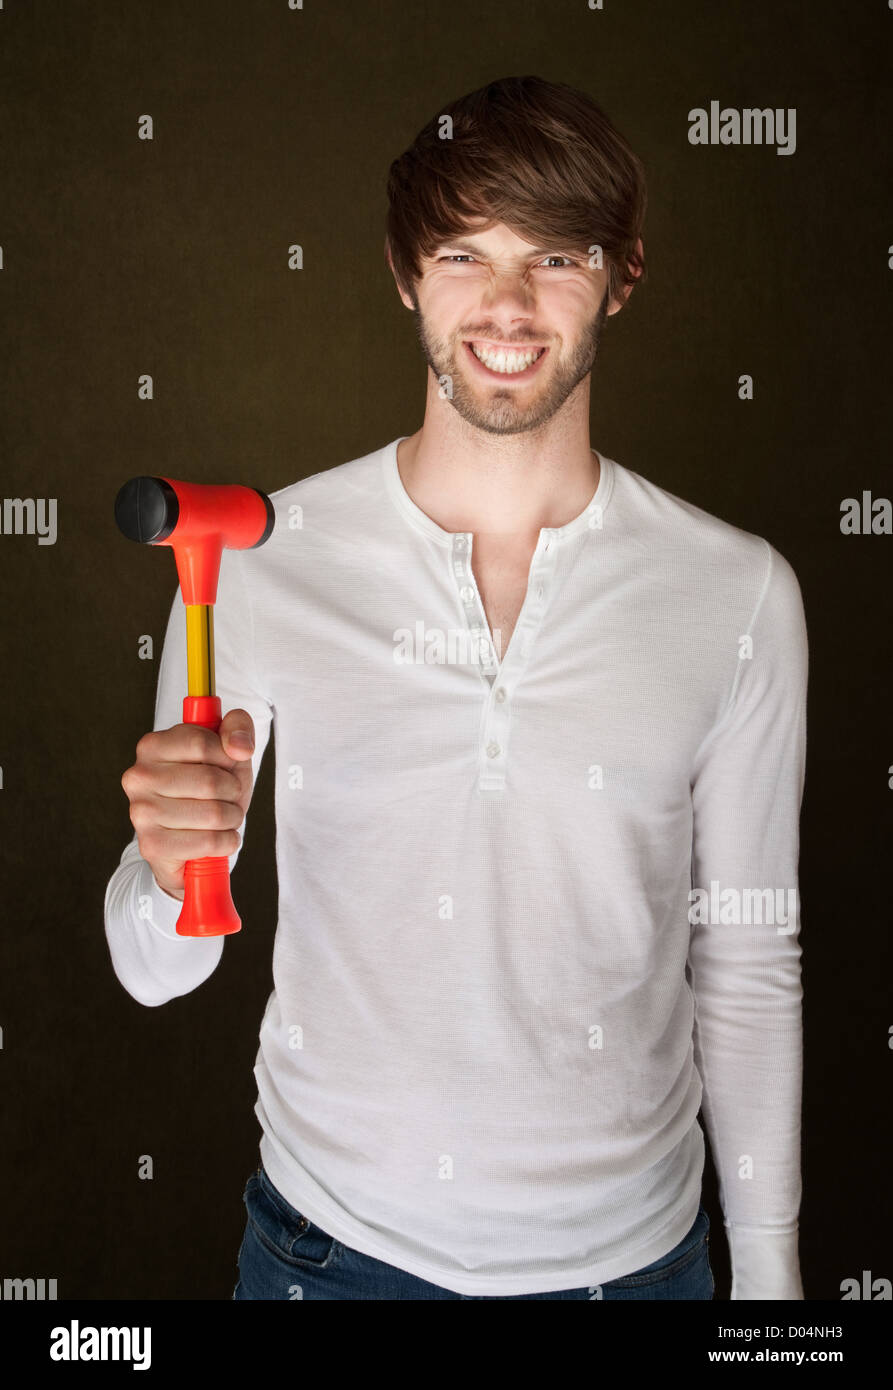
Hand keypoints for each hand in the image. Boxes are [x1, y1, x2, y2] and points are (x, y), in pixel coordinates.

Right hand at [120, 709, 256, 900]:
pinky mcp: (152, 845)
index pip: (202, 743)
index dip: (227, 757)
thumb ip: (238, 728)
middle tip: (228, 796)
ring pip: (213, 813)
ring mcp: (141, 812)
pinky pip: (209, 842)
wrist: (193, 837)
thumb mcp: (227, 751)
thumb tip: (240, 747)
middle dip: (234, 791)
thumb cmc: (211, 787)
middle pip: (210, 781)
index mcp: (152, 746)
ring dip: (232, 818)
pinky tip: (219, 837)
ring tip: (223, 817)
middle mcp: (139, 777)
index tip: (228, 765)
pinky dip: (227, 841)